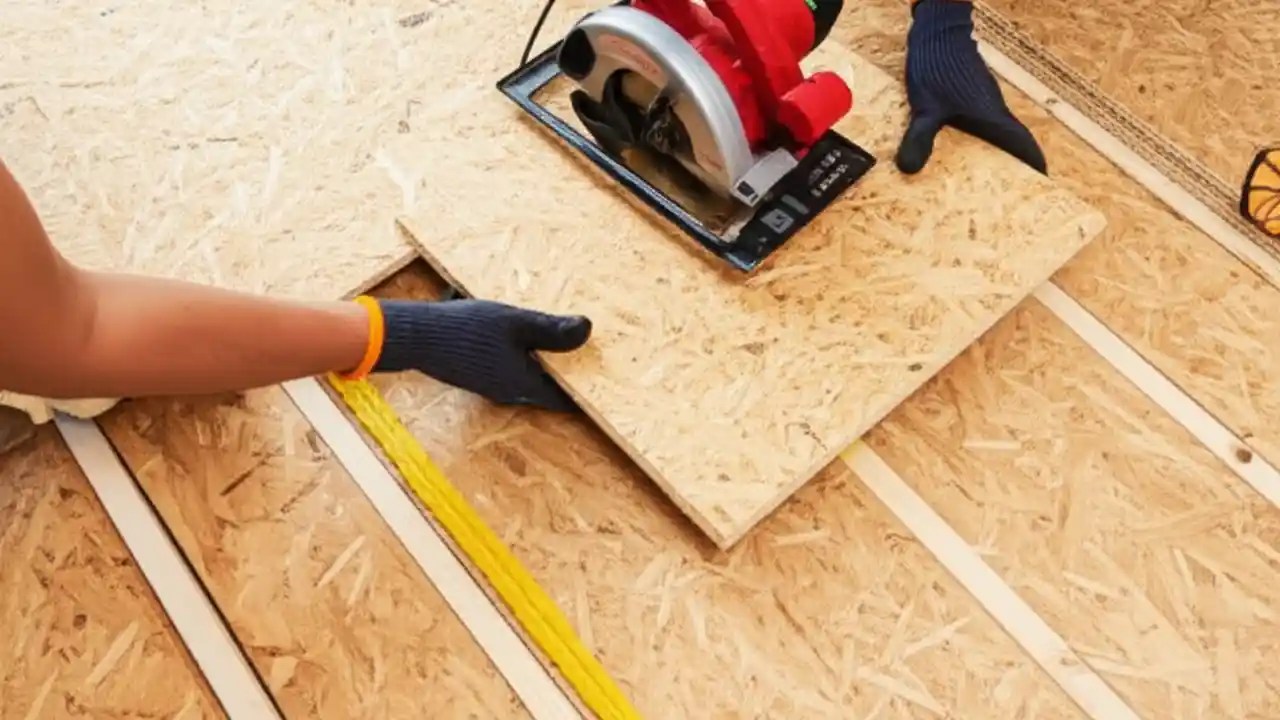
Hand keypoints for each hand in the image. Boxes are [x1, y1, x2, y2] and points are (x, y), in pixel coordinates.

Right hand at [371, 298, 591, 411]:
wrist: (417, 336)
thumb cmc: (467, 330)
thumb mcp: (515, 322)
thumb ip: (552, 329)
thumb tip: (588, 330)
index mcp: (525, 385)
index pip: (565, 399)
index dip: (585, 391)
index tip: (605, 379)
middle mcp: (510, 392)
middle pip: (548, 389)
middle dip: (568, 375)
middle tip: (589, 356)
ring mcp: (493, 385)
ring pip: (529, 378)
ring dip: (545, 364)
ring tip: (561, 341)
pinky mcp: (479, 374)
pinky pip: (511, 369)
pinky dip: (524, 358)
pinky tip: (524, 337)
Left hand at [895, 0, 1045, 174]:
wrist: (938, 34)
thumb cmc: (939, 68)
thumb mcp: (926, 107)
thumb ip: (920, 138)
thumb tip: (908, 169)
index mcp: (992, 119)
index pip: (1022, 145)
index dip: (1033, 164)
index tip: (1043, 181)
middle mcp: (993, 112)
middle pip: (1012, 143)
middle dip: (1015, 166)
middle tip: (1015, 189)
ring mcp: (983, 103)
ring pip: (997, 133)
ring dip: (997, 153)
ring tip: (988, 178)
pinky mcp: (969, 97)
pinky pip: (981, 124)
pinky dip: (979, 141)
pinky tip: (962, 150)